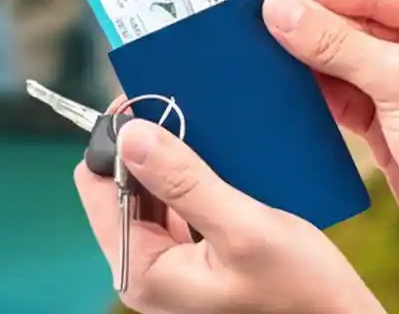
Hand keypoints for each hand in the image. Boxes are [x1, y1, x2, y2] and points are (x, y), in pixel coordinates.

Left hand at [74, 118, 383, 313]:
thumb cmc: (303, 295)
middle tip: (180, 111)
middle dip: (147, 148)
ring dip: (171, 162)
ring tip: (202, 134)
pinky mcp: (192, 262)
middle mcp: (145, 270)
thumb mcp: (245, 229)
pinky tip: (216, 164)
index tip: (148, 103)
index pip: (95, 185)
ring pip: (148, 193)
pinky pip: (176, 207)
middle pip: (120, 186)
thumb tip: (130, 134)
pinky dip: (190, 180)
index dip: (116, 140)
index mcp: (142, 269)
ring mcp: (168, 267)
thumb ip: (185, 181)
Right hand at [264, 0, 398, 311]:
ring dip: (300, 59)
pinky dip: (308, 94)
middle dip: (301, 22)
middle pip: (350, 21)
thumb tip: (277, 8)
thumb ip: (335, 43)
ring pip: (339, 60)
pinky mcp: (387, 123)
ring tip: (249, 52)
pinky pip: (338, 97)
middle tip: (243, 19)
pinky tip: (274, 89)